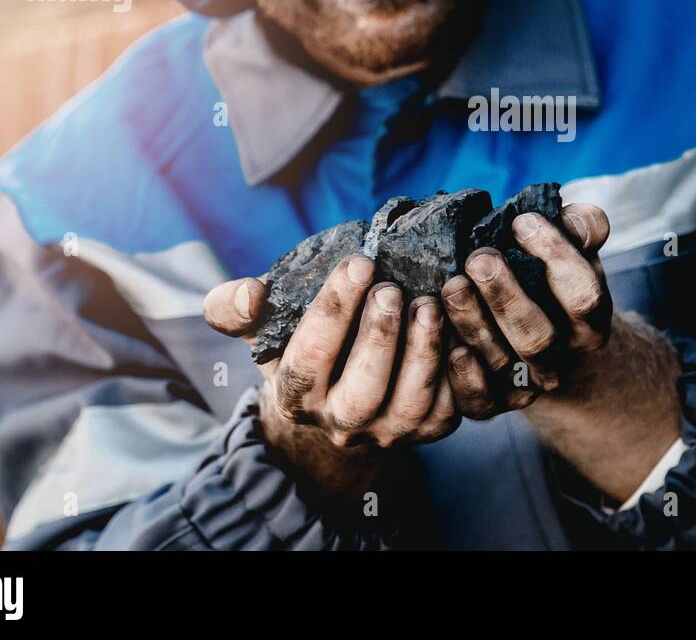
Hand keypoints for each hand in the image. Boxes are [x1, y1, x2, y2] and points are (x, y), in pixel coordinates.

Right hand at [204, 256, 459, 465]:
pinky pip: (446, 410)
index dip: (333, 311)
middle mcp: (340, 424)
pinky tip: (459, 330)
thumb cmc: (298, 346)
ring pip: (409, 406)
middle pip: (361, 395)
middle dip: (379, 340)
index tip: (358, 262)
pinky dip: (456, 374)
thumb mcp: (262, 326)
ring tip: (429, 304)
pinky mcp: (427, 430)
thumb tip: (247, 294)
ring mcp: (386, 433)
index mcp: (295, 396)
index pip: (308, 359)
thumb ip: (236, 307)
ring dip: (423, 354)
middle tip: (393, 288)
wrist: (335, 396)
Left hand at [440, 202, 613, 418]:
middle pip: (538, 336)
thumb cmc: (550, 281)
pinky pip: (479, 400)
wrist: (540, 338)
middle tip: (479, 258)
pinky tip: (448, 345)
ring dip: (475, 325)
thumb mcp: (574, 250)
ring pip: (503, 363)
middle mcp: (560, 357)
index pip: (582, 296)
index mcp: (588, 322)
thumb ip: (582, 227)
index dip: (556, 258)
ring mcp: (525, 384)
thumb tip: (573, 219)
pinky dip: (463, 377)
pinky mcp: (491, 402)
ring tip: (452, 286)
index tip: (522, 222)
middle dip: (507, 297)